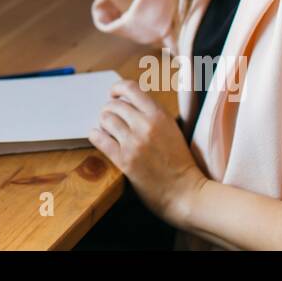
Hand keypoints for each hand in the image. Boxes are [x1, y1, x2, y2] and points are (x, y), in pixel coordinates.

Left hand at [89, 79, 205, 228]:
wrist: (186, 192)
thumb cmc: (180, 162)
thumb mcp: (172, 129)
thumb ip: (153, 115)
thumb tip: (130, 102)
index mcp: (160, 115)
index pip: (131, 88)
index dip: (117, 89)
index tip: (113, 94)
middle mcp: (146, 125)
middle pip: (114, 105)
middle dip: (109, 109)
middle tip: (110, 118)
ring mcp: (134, 143)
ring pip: (106, 119)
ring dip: (103, 123)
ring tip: (107, 130)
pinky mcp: (125, 160)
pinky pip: (100, 139)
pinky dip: (95, 135)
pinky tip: (98, 137)